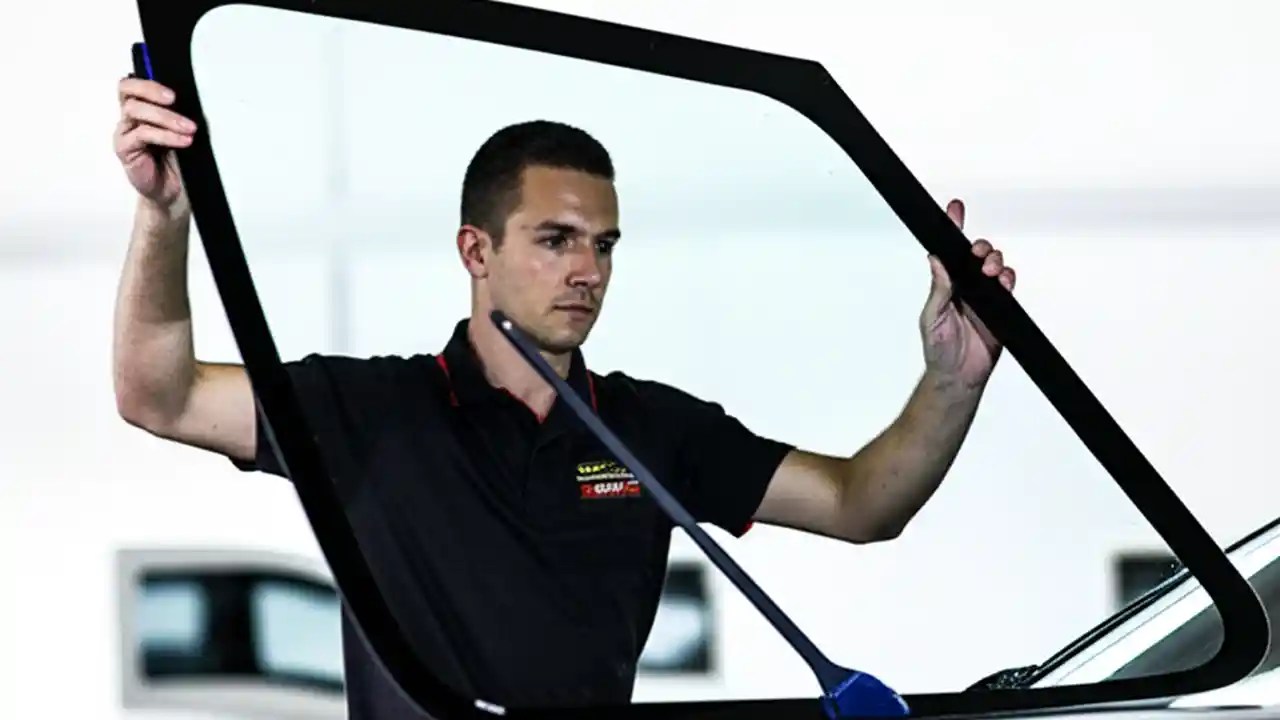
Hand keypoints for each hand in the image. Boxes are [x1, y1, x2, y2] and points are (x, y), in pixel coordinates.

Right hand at [113, 76, 195, 208]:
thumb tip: (196, 100)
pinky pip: (141, 134)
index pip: (132, 84)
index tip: (173, 92)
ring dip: (165, 117)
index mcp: (142, 107)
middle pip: (127, 90)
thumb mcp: (185, 131)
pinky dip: (165, 135)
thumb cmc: (179, 159)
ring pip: (135, 110)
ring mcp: (125, 132)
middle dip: (152, 91)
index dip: (148, 82)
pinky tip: (183, 141)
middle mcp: (129, 117)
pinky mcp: (124, 148)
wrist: (175, 191)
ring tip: (189, 128)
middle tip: (175, 100)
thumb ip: (183, 113)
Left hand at [918, 199, 1016, 388]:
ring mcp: (984, 297)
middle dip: (981, 247)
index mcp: (946, 285)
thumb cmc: (939, 349)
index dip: (953, 229)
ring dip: (996, 261)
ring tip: (990, 269)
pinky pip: (1008, 288)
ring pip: (996, 267)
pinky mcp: (1000, 309)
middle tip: (979, 253)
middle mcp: (966, 287)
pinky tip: (1004, 281)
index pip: (950, 252)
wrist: (958, 376)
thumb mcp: (932, 317)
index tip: (955, 208)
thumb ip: (938, 289)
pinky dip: (1009, 280)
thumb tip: (935, 260)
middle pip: (978, 255)